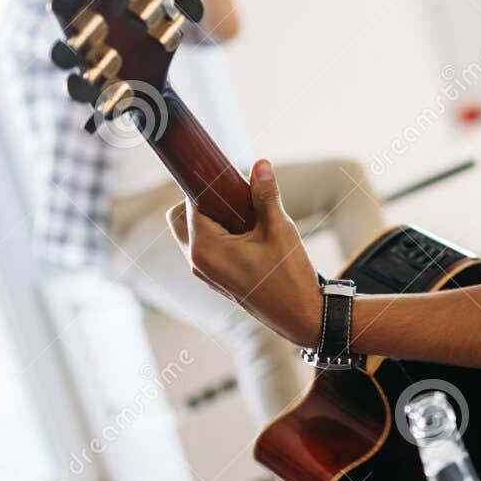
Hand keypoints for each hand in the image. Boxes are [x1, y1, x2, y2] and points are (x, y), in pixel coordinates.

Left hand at [168, 159, 324, 346]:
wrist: (300, 316)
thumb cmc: (289, 276)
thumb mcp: (279, 229)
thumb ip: (265, 195)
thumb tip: (260, 164)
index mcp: (205, 248)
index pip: (191, 202)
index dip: (209, 186)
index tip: (230, 178)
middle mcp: (197, 262)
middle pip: (180, 217)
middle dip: (203, 202)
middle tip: (236, 198)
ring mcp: (205, 273)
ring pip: (192, 234)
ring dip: (211, 219)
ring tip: (245, 217)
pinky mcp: (215, 279)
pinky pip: (205, 249)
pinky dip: (217, 235)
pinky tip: (247, 234)